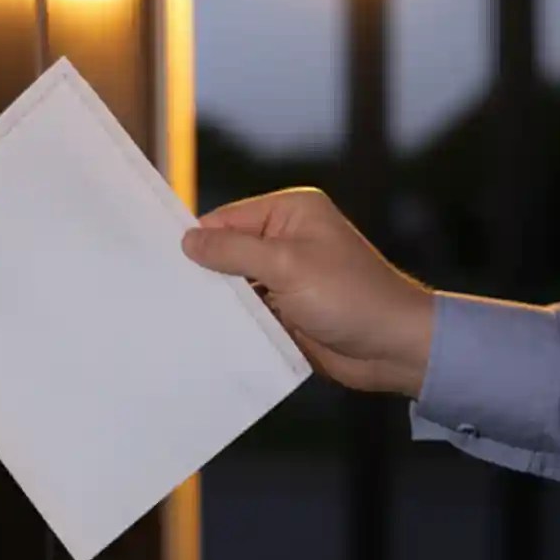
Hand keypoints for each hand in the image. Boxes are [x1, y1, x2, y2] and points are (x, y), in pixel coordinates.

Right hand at [182, 187, 434, 397]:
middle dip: (207, 272)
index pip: (227, 218)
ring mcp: (287, 276)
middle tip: (172, 292)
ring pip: (236, 284)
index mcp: (291, 212)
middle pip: (228, 250)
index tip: (166, 262)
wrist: (393, 348)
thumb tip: (189, 239)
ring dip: (222, 301)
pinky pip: (250, 311)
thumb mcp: (286, 265)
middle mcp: (288, 239)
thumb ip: (234, 250)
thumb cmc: (352, 297)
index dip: (199, 239)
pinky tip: (213, 333)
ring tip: (189, 316)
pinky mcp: (288, 309)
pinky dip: (236, 321)